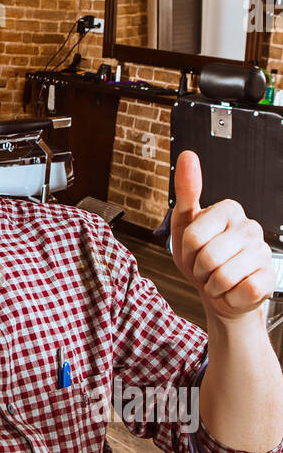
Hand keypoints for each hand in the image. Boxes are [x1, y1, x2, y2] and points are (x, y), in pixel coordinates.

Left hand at [170, 150, 273, 320]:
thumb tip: (188, 155)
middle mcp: (250, 226)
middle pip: (207, 257)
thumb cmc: (200, 257)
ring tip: (218, 278)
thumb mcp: (185, 223)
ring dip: (212, 285)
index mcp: (230, 209)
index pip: (193, 236)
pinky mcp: (268, 277)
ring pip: (222, 276)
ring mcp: (262, 252)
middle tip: (206, 268)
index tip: (194, 250)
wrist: (218, 292)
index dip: (187, 251)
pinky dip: (228, 297)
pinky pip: (240, 291)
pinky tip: (233, 289)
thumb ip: (186, 190)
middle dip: (199, 270)